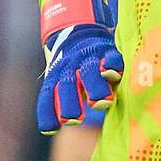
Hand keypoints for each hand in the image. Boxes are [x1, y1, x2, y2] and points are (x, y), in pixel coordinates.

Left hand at [37, 0, 122, 133]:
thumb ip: (66, 102)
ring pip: (88, 71)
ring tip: (101, 103)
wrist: (82, 31)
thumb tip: (64, 126)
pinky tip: (113, 74)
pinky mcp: (108, 49)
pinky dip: (111, 64)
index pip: (48, 94)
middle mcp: (70, 66)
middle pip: (67, 84)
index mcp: (56, 75)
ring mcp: (89, 56)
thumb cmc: (75, 69)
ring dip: (94, 87)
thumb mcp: (65, 82)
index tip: (50, 130)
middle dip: (69, 103)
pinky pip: (110, 56)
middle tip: (74, 120)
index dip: (47, 111)